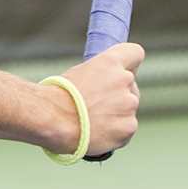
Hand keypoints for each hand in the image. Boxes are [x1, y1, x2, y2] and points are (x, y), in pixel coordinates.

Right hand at [43, 41, 142, 155]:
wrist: (52, 119)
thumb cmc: (57, 97)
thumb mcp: (79, 74)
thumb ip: (100, 76)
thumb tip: (104, 87)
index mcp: (111, 62)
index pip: (135, 53)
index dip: (130, 64)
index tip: (121, 74)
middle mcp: (124, 79)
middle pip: (131, 87)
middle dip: (118, 96)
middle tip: (98, 106)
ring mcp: (129, 104)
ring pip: (128, 110)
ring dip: (115, 115)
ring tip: (92, 123)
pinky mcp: (129, 126)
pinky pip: (126, 129)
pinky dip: (115, 133)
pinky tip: (97, 134)